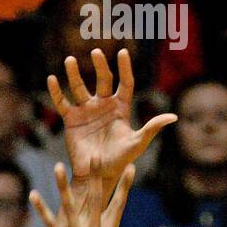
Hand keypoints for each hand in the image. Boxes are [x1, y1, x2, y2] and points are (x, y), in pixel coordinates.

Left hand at [31, 159, 167, 226]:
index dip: (125, 185)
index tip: (130, 167)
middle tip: (94, 155)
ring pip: (69, 206)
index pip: (119, 204)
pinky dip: (41, 209)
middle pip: (95, 198)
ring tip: (58, 166)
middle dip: (95, 176)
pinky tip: (33, 195)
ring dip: (63, 186)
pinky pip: (50, 223)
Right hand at [48, 48, 176, 188]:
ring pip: (79, 88)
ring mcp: (86, 111)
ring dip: (74, 73)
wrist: (96, 174)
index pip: (125, 82)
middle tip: (96, 53)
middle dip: (99, 65)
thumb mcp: (137, 144)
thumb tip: (174, 117)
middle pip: (102, 79)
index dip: (125, 68)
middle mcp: (104, 105)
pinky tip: (52, 79)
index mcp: (121, 107)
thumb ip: (152, 128)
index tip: (123, 53)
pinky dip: (56, 92)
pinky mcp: (71, 120)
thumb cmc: (119, 161)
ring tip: (70, 60)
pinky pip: (63, 103)